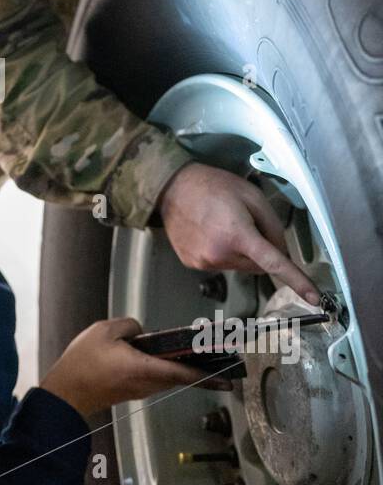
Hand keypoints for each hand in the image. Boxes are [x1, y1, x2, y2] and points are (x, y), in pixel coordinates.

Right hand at [41, 317, 201, 418]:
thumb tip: (141, 333)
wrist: (66, 393)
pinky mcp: (131, 391)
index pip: (184, 372)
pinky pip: (153, 378)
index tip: (227, 380)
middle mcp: (147, 383)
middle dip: (197, 366)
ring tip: (186, 351)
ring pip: (167, 376)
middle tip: (214, 356)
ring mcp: (139, 390)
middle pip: (179, 374)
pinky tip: (154, 355)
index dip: (208, 375)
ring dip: (177, 366)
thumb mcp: (104, 331)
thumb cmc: (83, 364)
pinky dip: (161, 368)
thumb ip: (130, 326)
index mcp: (144, 368)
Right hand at [157, 162, 318, 304]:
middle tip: (244, 224)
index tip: (314, 297)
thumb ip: (273, 226)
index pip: (274, 264)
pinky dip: (221, 253)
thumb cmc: (215, 186)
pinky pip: (219, 264)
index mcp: (238, 235)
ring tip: (222, 225)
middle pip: (257, 266)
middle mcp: (221, 255)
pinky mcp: (192, 264)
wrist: (171, 187)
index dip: (297, 281)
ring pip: (239, 267)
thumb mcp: (252, 196)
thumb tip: (282, 252)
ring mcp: (204, 262)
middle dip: (259, 251)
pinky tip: (208, 232)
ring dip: (239, 252)